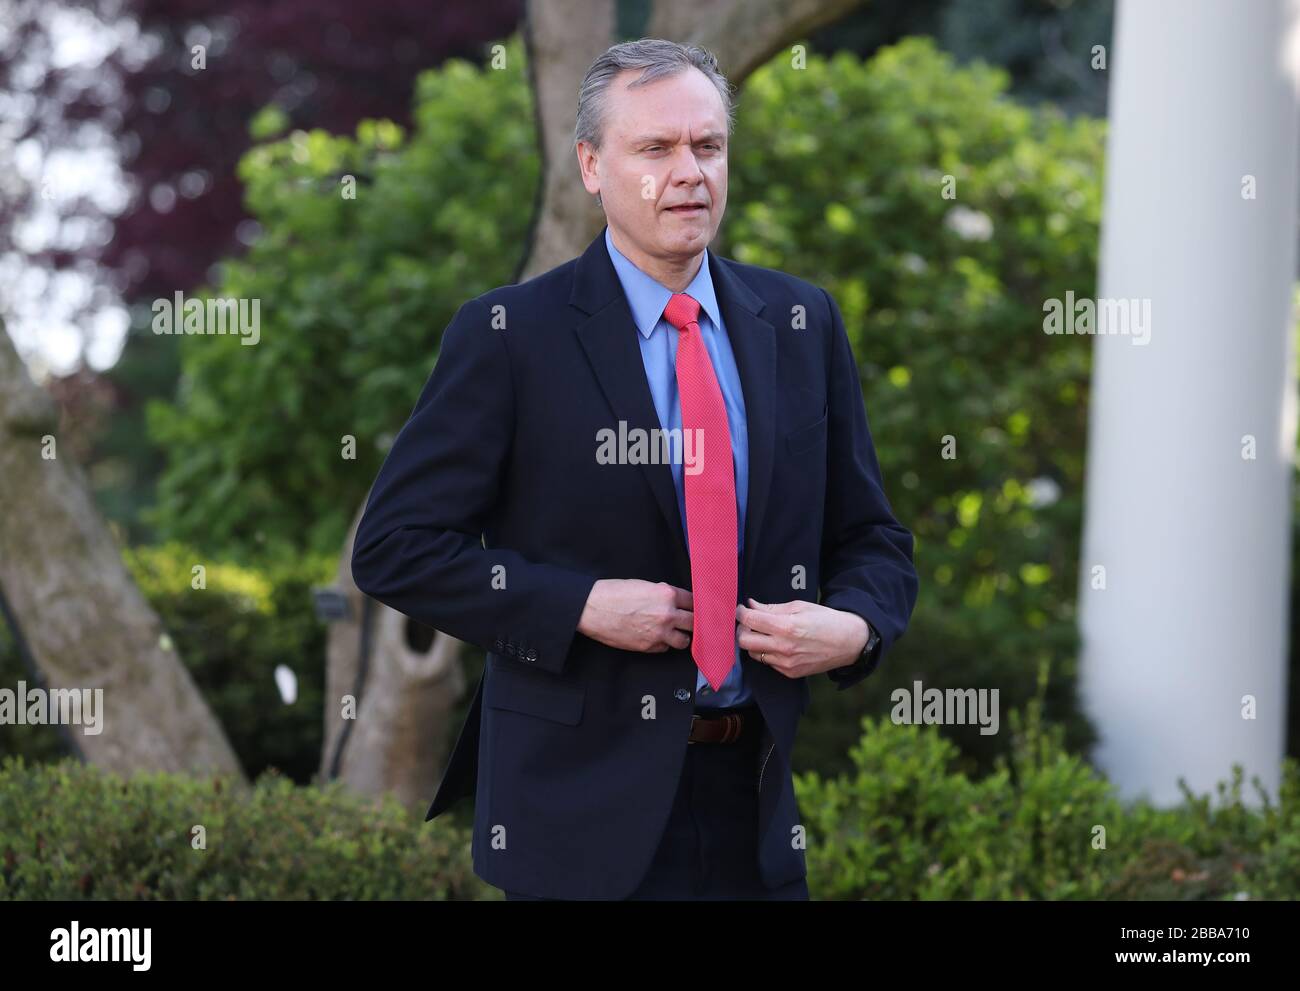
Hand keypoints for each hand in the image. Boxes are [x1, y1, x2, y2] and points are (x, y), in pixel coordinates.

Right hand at [578, 579, 693, 652]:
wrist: (593, 609)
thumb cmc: (614, 594)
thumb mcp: (643, 585)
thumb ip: (662, 593)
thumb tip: (673, 600)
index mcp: (667, 594)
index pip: (693, 601)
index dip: (693, 605)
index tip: (693, 608)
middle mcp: (667, 614)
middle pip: (694, 622)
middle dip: (691, 622)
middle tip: (687, 622)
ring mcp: (659, 633)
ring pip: (684, 641)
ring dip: (680, 637)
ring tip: (673, 633)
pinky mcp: (649, 646)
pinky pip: (664, 648)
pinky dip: (662, 644)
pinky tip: (654, 637)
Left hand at [736, 597, 869, 678]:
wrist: (848, 642)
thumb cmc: (825, 620)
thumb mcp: (799, 606)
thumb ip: (772, 608)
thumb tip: (751, 605)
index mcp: (786, 627)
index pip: (750, 620)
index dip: (741, 612)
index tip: (742, 609)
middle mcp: (784, 647)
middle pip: (744, 641)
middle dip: (742, 629)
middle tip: (749, 622)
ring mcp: (786, 663)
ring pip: (753, 653)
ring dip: (754, 642)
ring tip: (765, 633)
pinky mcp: (790, 673)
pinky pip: (768, 663)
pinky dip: (768, 652)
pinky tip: (778, 644)